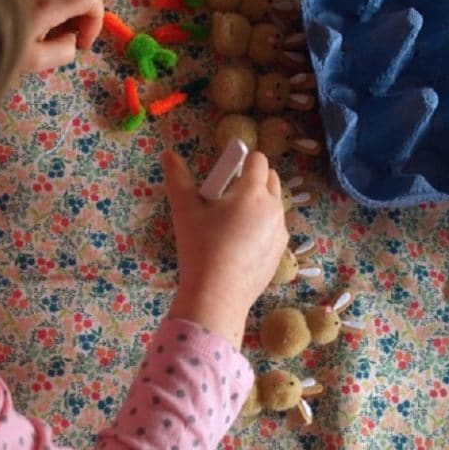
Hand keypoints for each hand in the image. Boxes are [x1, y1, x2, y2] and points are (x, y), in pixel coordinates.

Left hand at [19, 0, 103, 72]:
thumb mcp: (33, 62)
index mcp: (48, 3)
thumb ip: (62, 52)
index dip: (96, 20)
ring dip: (68, 2)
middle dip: (84, 8)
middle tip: (72, 32)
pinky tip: (36, 20)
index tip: (82, 42)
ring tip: (54, 27)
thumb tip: (72, 41)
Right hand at [163, 150, 288, 346]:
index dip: (241, 161)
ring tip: (231, 223)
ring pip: (274, 204)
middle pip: (270, 179)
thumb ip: (178, 178)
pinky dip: (262, 226)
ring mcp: (280, 231)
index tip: (225, 176)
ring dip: (259, 202)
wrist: (217, 296)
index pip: (257, 160)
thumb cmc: (201, 248)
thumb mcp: (185, 211)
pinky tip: (241, 243)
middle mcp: (273, 207)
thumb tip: (168, 154)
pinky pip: (274, 228)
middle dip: (252, 179)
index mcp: (253, 192)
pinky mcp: (280, 252)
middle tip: (226, 198)